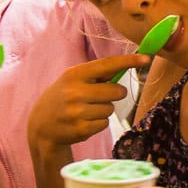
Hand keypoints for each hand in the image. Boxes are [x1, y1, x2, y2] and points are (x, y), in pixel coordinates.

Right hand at [27, 54, 150, 148]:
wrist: (41, 125)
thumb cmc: (63, 98)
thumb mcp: (72, 80)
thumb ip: (96, 75)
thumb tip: (126, 67)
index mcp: (74, 74)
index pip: (106, 64)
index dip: (128, 61)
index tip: (146, 58)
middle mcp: (75, 91)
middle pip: (116, 91)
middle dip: (114, 94)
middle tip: (100, 97)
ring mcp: (77, 111)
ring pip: (111, 109)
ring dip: (104, 110)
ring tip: (86, 111)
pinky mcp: (80, 129)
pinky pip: (104, 124)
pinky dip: (98, 123)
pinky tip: (83, 121)